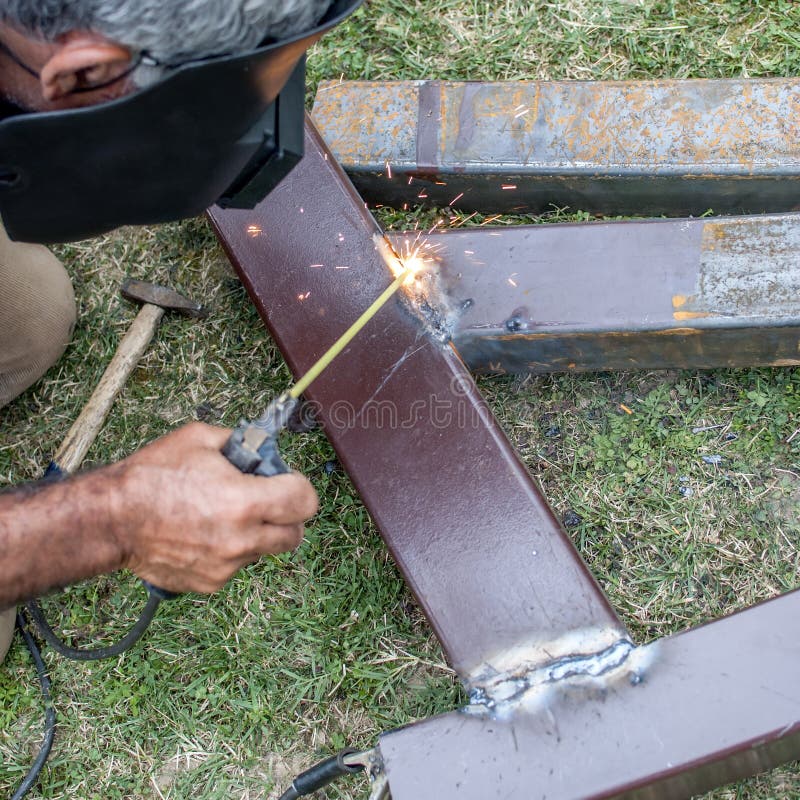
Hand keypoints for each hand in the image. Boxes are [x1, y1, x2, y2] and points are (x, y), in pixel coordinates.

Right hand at [115, 422, 317, 593]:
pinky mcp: (210, 583)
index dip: (299, 486)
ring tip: (222, 515)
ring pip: (264, 550)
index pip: (305, 501)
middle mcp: (241, 539)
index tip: (286, 481)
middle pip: (295, 535)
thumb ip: (241, 443)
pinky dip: (230, 551)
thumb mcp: (200, 439)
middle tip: (268, 501)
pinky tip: (203, 533)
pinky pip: (236, 565)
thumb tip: (263, 448)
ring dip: (256, 533)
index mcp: (244, 502)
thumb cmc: (152, 476)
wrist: (110, 520)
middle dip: (288, 516)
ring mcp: (226, 566)